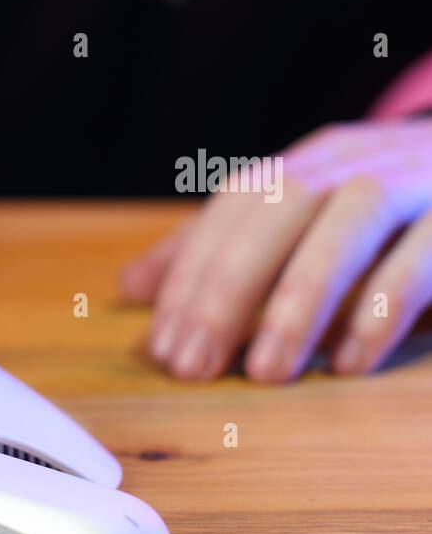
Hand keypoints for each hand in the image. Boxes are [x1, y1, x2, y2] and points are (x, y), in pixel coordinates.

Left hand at [121, 119, 431, 380]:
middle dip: (228, 291)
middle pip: (279, 207)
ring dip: (299, 301)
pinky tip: (348, 363)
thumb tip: (132, 289)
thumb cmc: (391, 214)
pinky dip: (383, 310)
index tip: (163, 346)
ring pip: (350, 224)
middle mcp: (359, 160)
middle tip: (194, 367)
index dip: (191, 274)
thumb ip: (223, 250)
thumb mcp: (302, 222)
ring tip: (264, 373)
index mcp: (311, 160)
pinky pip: (426, 259)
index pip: (233, 207)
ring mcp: (418, 181)